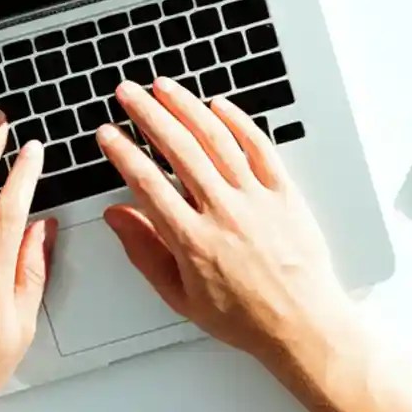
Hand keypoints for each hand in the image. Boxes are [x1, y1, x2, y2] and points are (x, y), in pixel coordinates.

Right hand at [98, 78, 411, 411]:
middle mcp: (224, 213)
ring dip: (186, 106)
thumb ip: (144, 252)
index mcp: (193, 240)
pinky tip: (217, 105)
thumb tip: (117, 217)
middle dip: (147, 114)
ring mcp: (256, 198)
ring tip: (164, 87)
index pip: (147, 182)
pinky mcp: (284, 192)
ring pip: (216, 138)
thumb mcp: (181, 297)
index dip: (123, 152)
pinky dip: (237, 121)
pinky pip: (259, 146)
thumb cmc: (245, 317)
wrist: (303, 325)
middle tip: (128, 94)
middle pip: (178, 148)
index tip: (108, 135)